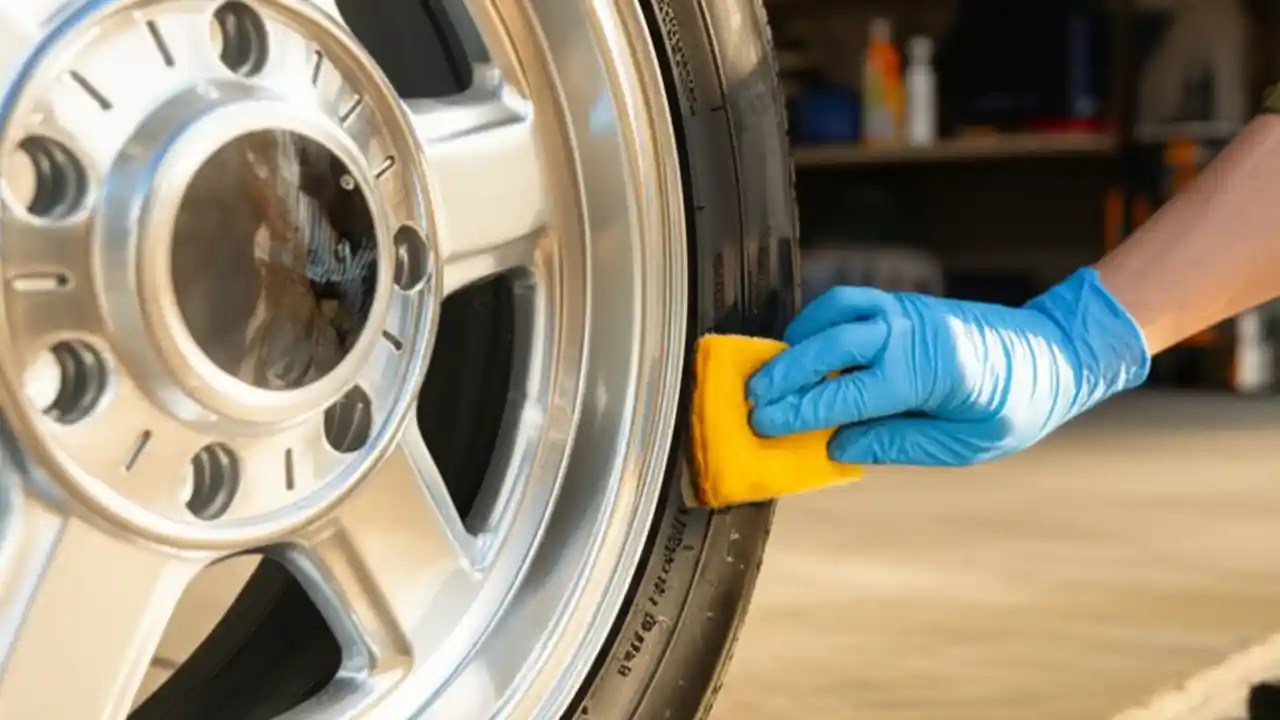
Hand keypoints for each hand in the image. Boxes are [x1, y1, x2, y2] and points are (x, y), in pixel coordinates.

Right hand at [747, 268, 1150, 465]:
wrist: (1054, 352)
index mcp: (928, 371)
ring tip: (769, 376)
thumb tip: (835, 444)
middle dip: (785, 373)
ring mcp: (905, 310)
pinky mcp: (902, 304)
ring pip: (833, 313)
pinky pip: (846, 305)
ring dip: (795, 343)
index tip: (764, 426)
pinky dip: (815, 325)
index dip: (801, 410)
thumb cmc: (1015, 405)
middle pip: (829, 343)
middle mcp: (911, 330)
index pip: (847, 391)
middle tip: (750, 401)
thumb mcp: (962, 444)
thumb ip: (895, 444)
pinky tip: (801, 352)